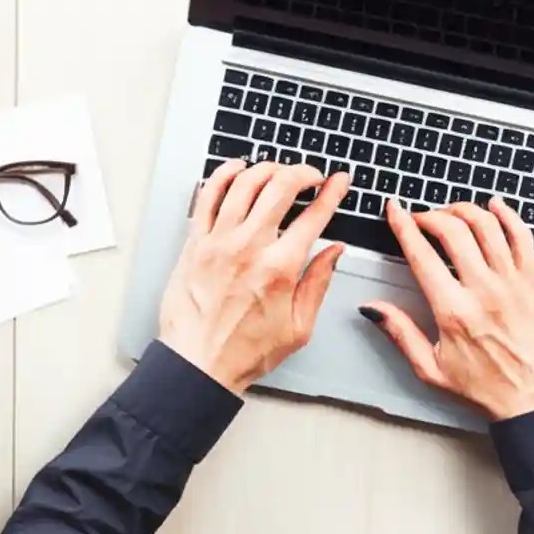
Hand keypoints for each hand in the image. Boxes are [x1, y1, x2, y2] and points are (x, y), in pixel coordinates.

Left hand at [158, 160, 348, 393]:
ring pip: (244, 182)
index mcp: (279, 268)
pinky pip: (208, 195)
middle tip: (311, 176)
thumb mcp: (299, 327)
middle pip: (280, 186)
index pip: (314, 216)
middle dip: (303, 172)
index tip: (339, 181)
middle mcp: (248, 248)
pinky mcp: (194, 243)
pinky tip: (237, 170)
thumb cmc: (244, 351)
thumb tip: (335, 251)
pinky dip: (224, 174)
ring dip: (267, 168)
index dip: (332, 192)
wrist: (197, 364)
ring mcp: (218, 241)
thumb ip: (319, 282)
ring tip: (278, 172)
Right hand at [360, 199, 533, 419]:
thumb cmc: (487, 388)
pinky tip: (495, 207)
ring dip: (464, 210)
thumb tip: (373, 309)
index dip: (403, 226)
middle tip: (420, 216)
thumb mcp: (431, 370)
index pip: (422, 255)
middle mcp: (484, 292)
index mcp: (454, 313)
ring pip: (487, 225)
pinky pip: (522, 235)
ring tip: (451, 212)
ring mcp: (512, 283)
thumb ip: (400, 334)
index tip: (395, 211)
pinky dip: (508, 215)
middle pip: (453, 231)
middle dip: (430, 215)